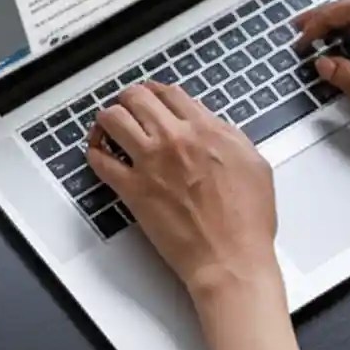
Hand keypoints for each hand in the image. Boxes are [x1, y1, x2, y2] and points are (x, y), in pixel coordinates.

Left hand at [86, 83, 280, 300]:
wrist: (230, 258)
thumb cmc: (247, 221)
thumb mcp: (253, 163)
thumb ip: (229, 137)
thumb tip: (211, 126)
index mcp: (206, 130)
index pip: (169, 93)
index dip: (156, 91)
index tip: (152, 97)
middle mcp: (174, 139)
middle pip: (136, 97)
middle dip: (129, 99)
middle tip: (128, 108)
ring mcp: (150, 163)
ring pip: (113, 119)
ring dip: (108, 120)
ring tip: (109, 127)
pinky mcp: (132, 190)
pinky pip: (100, 161)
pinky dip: (95, 153)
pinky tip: (100, 155)